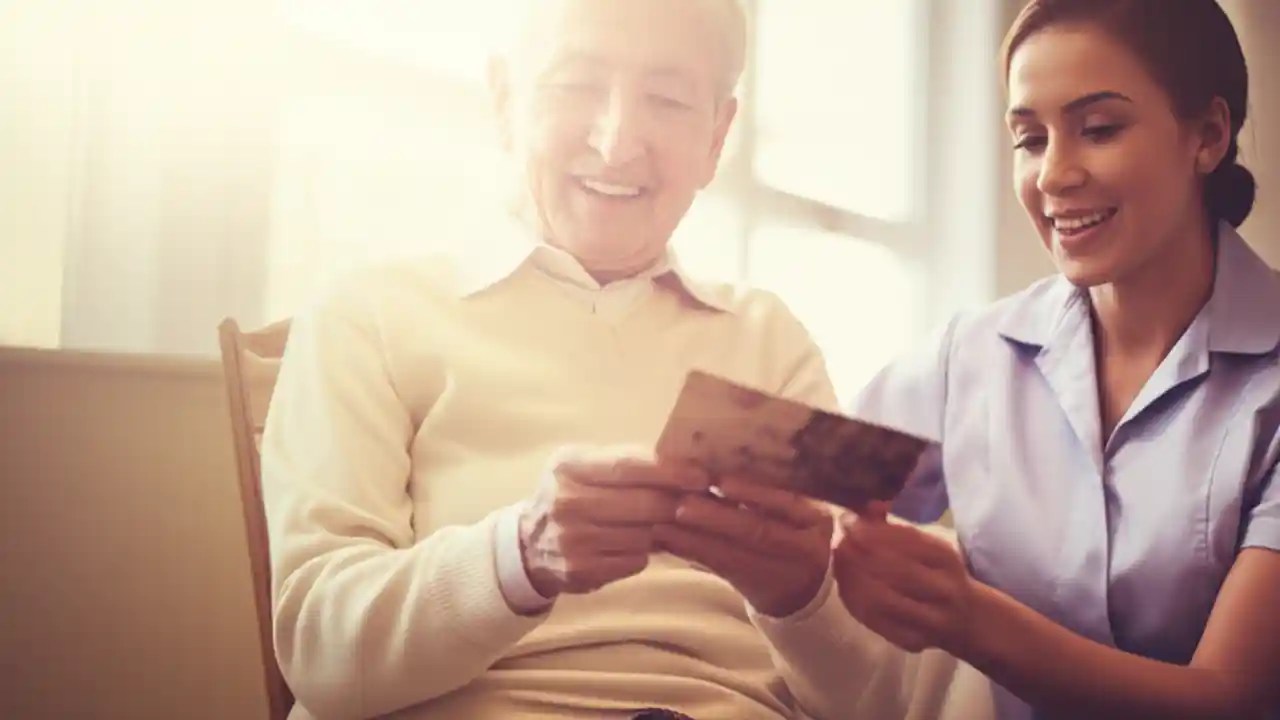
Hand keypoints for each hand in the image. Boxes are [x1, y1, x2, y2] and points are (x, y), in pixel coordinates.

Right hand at [520, 446, 709, 597]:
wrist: (528, 544)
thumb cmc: (571, 494)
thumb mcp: (584, 466)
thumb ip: (626, 462)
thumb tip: (685, 461)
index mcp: (570, 467)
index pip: (629, 466)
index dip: (670, 471)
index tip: (703, 476)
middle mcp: (568, 502)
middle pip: (643, 503)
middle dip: (678, 502)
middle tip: (702, 501)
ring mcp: (573, 540)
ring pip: (644, 535)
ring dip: (662, 530)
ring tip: (666, 522)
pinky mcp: (581, 571)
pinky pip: (634, 560)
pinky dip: (643, 553)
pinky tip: (638, 545)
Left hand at [654, 476, 833, 617]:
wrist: (802, 585)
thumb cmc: (794, 528)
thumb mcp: (798, 509)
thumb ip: (768, 489)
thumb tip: (718, 454)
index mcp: (815, 520)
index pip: (785, 504)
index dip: (754, 493)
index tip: (722, 482)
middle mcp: (803, 548)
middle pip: (757, 532)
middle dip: (716, 519)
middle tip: (681, 505)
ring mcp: (779, 571)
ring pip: (732, 556)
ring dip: (692, 540)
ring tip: (662, 525)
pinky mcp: (750, 587)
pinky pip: (716, 569)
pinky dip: (687, 553)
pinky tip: (664, 541)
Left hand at [832, 503, 975, 653]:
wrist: (966, 620)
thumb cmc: (939, 573)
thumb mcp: (927, 546)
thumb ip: (896, 528)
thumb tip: (867, 505)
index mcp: (945, 558)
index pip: (906, 541)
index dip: (871, 532)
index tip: (848, 523)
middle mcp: (943, 589)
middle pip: (893, 570)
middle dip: (859, 554)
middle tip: (839, 543)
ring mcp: (930, 619)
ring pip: (882, 598)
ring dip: (852, 577)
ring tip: (839, 562)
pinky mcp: (913, 640)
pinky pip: (876, 621)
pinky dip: (855, 601)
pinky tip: (845, 585)